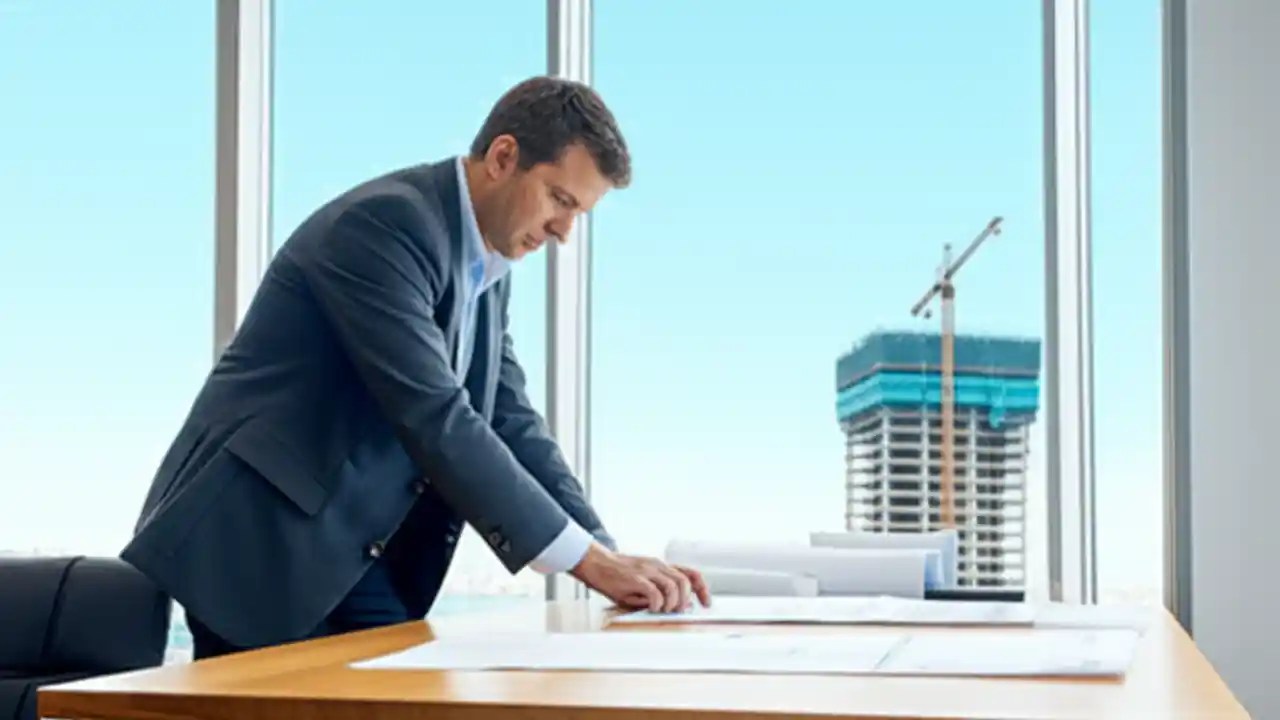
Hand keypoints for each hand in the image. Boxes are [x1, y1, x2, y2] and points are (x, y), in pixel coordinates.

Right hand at [569, 543, 711, 612]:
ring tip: (663, 610)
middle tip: (678, 611)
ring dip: (673, 603)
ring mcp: (647, 571)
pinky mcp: (636, 578)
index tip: (706, 603)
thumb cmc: (617, 575)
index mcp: (661, 566)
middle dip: (686, 599)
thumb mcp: (642, 582)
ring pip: (674, 586)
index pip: (690, 573)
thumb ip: (660, 591)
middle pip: (685, 580)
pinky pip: (655, 592)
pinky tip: (652, 607)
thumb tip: (681, 605)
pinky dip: (658, 604)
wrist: (596, 563)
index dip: (702, 588)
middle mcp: (657, 566)